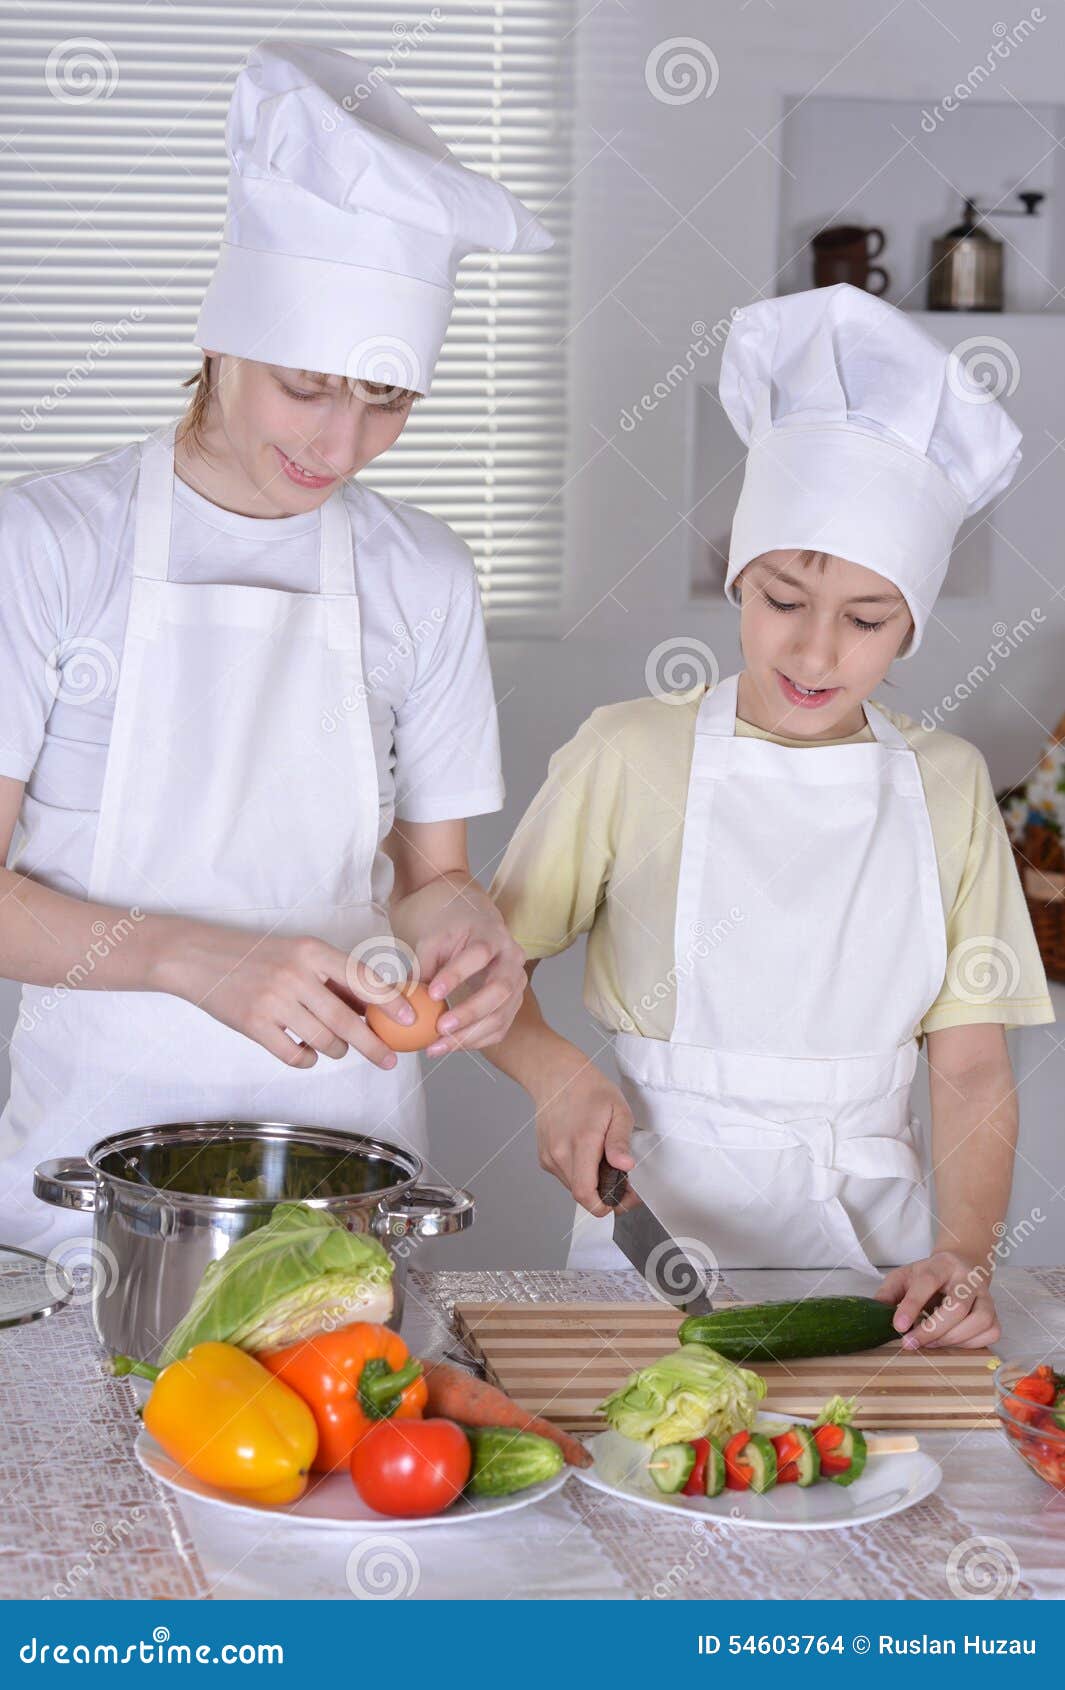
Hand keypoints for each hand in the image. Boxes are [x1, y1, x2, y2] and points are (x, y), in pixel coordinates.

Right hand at [157, 921, 415, 1069]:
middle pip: (347, 1020)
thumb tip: (375, 1006)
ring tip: (334, 1046)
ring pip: (324, 1041)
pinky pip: (294, 1055)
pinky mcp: (253, 1024)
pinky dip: (306, 1059)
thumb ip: (332, 978)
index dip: (390, 1003)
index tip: (409, 1020)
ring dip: (336, 1050)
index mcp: (312, 951)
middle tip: (389, 1060)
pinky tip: (305, 1052)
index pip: (362, 979)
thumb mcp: (297, 954)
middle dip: (374, 1045)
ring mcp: (274, 1001)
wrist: (198, 958)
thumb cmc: (256, 956)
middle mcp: (295, 974)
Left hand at [392, 879, 526, 1055]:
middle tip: (440, 1027)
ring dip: (469, 1035)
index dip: (457, 974)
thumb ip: (423, 965)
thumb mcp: (433, 939)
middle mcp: (512, 960)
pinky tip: (448, 1046)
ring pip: (501, 1015)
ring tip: (437, 1046)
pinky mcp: (511, 1005)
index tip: (432, 993)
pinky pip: (498, 1029)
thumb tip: (406, 997)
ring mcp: (517, 985)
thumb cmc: (451, 933)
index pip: (479, 954)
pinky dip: (473, 1042)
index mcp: (493, 936)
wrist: (474, 929)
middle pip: (500, 989)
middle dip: (470, 1012)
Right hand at [535, 1057, 640, 1217]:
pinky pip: (565, 1176)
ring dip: (592, 1182)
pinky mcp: (544, 1157)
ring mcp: (549, 1156)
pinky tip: (587, 1153)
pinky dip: (580, 1173)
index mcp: (581, 1142)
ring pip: (573, 1186)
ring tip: (604, 1160)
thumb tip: (625, 1166)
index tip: (621, 1199)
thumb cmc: (589, 1090)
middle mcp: (560, 1153)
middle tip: (623, 1179)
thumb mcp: (618, 1110)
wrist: (556, 1076)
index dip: (604, 1206)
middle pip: (582, 1193)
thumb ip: (620, 1141)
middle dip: (604, 1193)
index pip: (585, 1193)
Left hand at [874, 1249, 1000, 1348]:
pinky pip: (990, 1332)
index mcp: (942, 1264)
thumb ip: (889, 1293)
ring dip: (952, 1339)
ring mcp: (986, 1296)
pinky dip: (970, 1343)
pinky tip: (951, 1341)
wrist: (962, 1266)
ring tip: (930, 1343)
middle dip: (932, 1330)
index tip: (898, 1326)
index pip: (928, 1282)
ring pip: (979, 1321)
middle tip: (910, 1343)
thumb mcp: (905, 1276)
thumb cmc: (930, 1276)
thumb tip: (876, 1312)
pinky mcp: (995, 1313)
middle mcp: (968, 1279)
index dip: (912, 1305)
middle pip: (957, 1306)